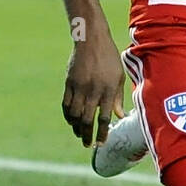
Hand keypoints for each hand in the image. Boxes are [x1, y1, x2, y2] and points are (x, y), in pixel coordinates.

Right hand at [62, 25, 124, 147]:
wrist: (91, 40)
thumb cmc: (109, 58)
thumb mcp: (119, 76)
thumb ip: (118, 97)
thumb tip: (119, 116)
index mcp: (108, 90)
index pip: (104, 117)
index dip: (102, 133)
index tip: (101, 143)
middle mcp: (93, 91)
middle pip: (87, 119)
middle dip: (88, 135)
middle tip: (88, 145)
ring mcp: (79, 87)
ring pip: (75, 114)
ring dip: (77, 128)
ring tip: (80, 134)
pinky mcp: (69, 83)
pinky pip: (66, 104)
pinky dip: (68, 115)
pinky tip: (71, 121)